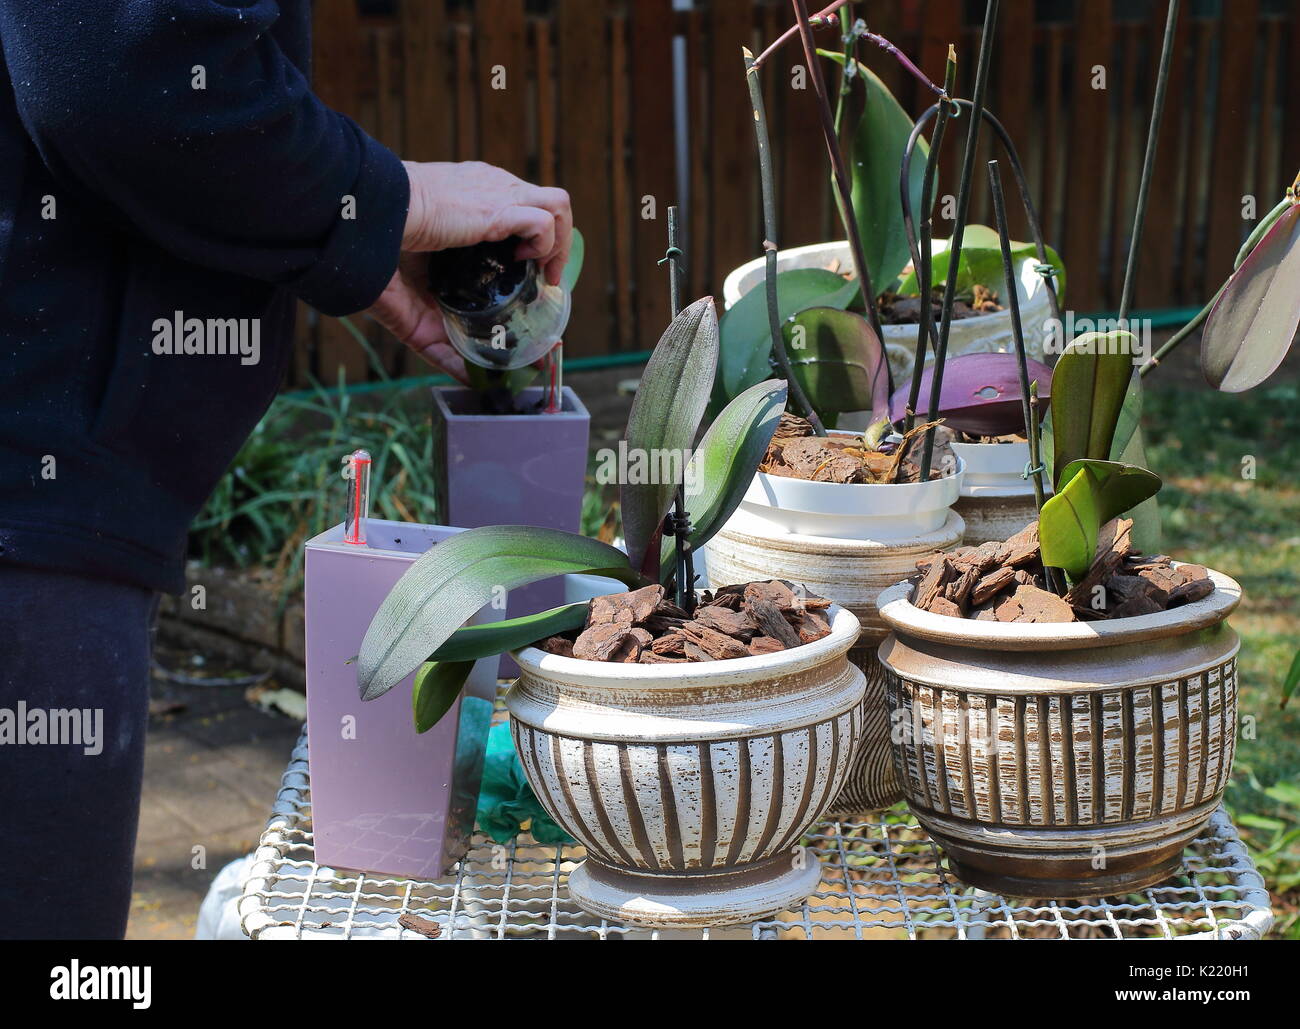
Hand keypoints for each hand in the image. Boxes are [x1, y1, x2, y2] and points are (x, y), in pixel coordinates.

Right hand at [366, 161, 571, 378]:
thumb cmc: (376, 261)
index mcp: (469, 208)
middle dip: (555, 245)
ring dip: (559, 241)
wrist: (360, 230)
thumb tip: (469, 379)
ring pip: (557, 205)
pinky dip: (546, 243)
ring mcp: (495, 198)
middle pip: (546, 207)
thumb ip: (444, 344)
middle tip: (545, 280)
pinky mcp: (496, 208)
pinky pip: (544, 219)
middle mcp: (488, 197)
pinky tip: (527, 265)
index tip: (535, 279)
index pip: (520, 214)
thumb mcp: (417, 313)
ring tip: (545, 273)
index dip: (535, 245)